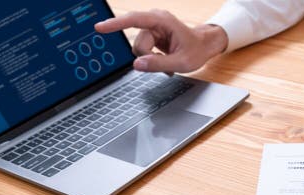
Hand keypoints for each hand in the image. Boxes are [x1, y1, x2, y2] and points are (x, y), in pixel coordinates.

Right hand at [95, 10, 228, 73]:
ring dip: (151, 59)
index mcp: (162, 21)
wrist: (204, 45)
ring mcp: (152, 29)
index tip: (100, 27)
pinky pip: (143, 51)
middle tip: (167, 65)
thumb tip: (137, 65)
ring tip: (168, 62)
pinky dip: (152, 59)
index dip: (116, 24)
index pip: (134, 20)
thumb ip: (159, 64)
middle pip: (138, 43)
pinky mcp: (151, 36)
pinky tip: (164, 60)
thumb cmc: (196, 50)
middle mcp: (154, 21)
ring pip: (139, 49)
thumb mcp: (182, 62)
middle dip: (149, 57)